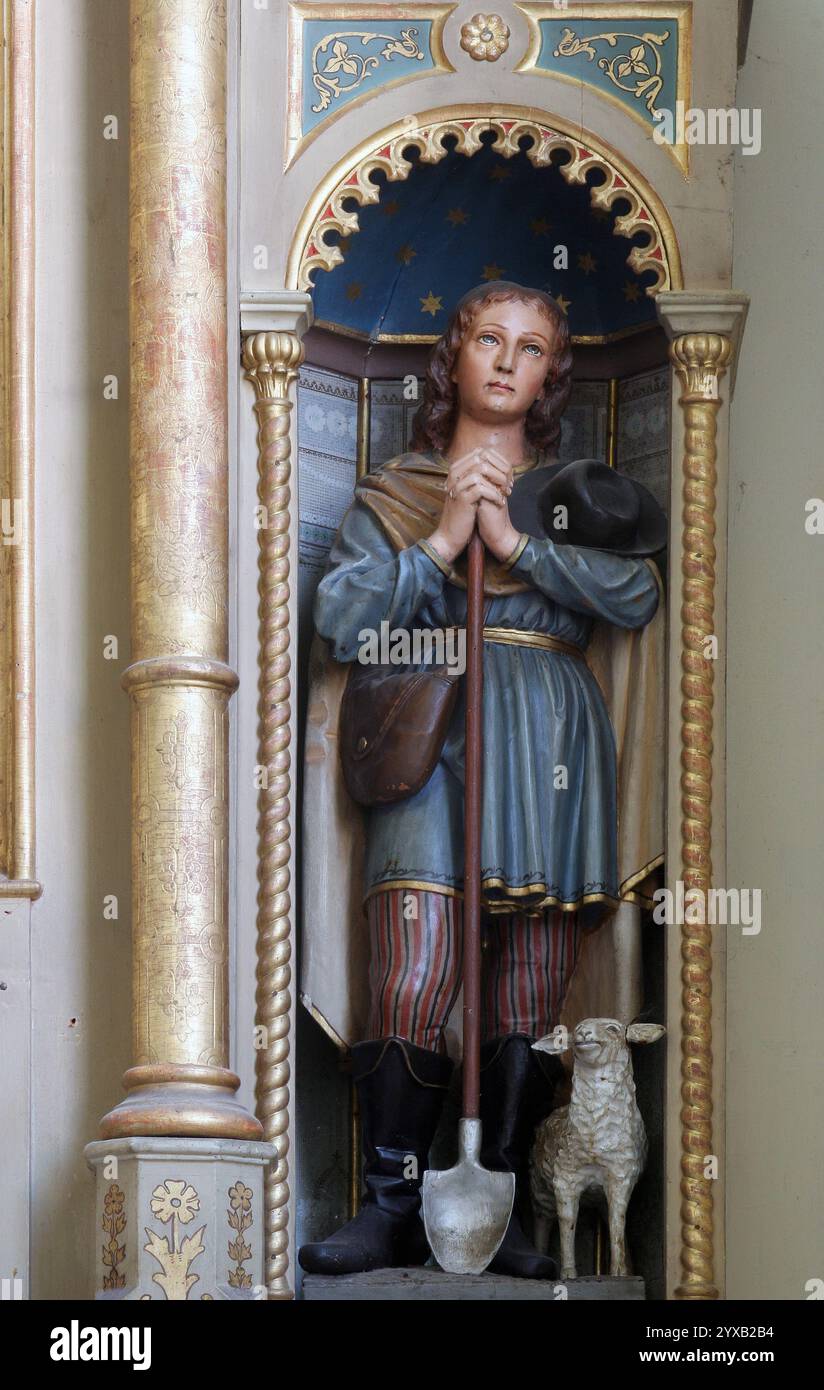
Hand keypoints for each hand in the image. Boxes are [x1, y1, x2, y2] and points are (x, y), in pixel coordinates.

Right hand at [426, 447, 512, 564]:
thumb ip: (479, 477)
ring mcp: (457, 485)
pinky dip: (494, 494)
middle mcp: (454, 474)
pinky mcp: (462, 498)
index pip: (479, 452)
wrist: (450, 535)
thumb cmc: (463, 513)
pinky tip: (500, 502)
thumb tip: (498, 464)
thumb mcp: (470, 491)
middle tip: (508, 485)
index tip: (506, 477)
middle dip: (498, 470)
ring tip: (505, 494)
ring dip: (498, 482)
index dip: (497, 462)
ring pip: (482, 470)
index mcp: (456, 470)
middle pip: (481, 458)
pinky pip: (482, 488)